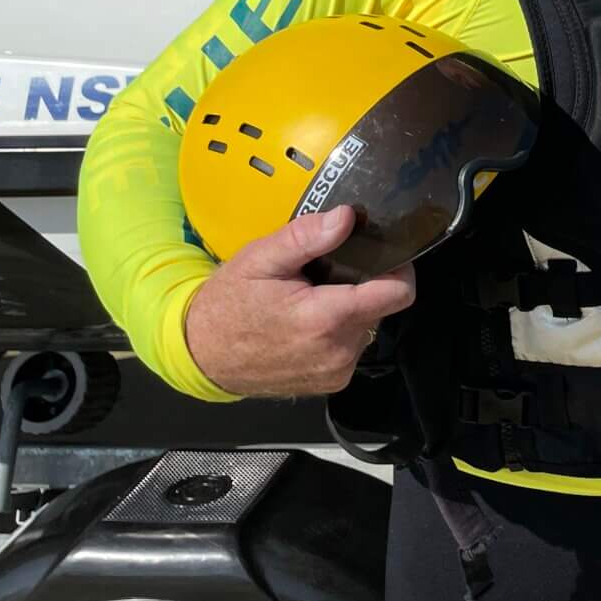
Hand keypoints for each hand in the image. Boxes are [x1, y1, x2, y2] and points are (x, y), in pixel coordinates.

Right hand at [183, 204, 415, 397]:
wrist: (201, 354)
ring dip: (351, 310)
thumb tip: (347, 217)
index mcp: (325, 319)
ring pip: (368, 327)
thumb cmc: (229, 303)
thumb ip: (306, 237)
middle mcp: (337, 351)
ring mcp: (335, 371)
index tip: (384, 252)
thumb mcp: (260, 258)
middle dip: (364, 285)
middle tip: (329, 273)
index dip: (399, 268)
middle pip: (382, 307)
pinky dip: (339, 332)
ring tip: (314, 298)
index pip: (398, 293)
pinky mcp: (330, 383)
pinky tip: (309, 323)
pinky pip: (352, 347)